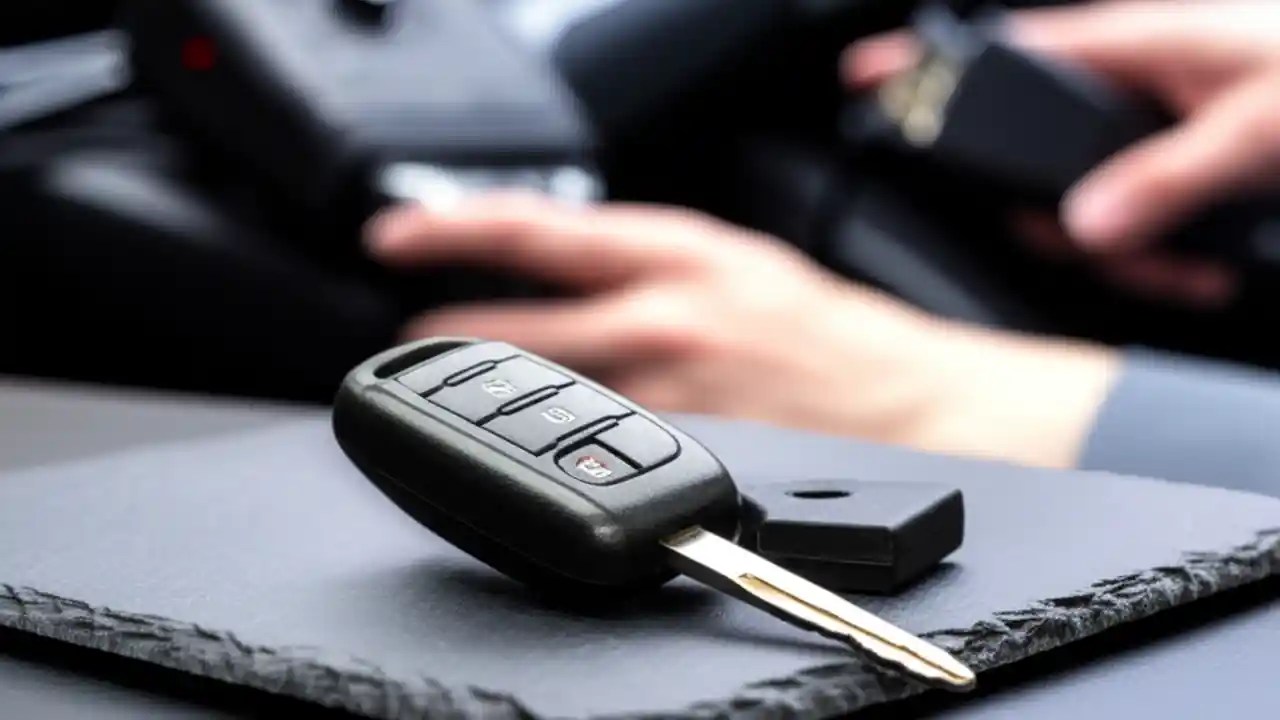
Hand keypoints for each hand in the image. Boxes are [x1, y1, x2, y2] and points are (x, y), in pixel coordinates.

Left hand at [364, 194, 1119, 467]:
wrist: (913, 404)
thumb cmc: (830, 336)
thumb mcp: (734, 263)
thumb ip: (650, 265)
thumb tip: (574, 267)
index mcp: (679, 254)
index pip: (536, 228)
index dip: (451, 228)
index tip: (396, 233)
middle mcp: (663, 318)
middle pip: (515, 321)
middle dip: (448, 327)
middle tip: (412, 330)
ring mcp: (665, 393)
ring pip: (541, 389)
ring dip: (493, 389)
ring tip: (462, 387)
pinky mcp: (680, 454)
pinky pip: (591, 443)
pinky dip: (555, 434)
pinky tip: (547, 434)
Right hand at [844, 0, 1279, 307]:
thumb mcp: (1255, 132)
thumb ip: (1162, 179)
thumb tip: (1082, 224)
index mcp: (1138, 48)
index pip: (1007, 49)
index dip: (928, 60)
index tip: (864, 78)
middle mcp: (1136, 88)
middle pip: (1040, 160)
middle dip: (1071, 223)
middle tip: (1116, 247)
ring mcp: (1157, 134)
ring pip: (1089, 208)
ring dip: (1132, 251)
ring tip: (1189, 258)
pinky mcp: (1181, 176)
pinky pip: (1135, 227)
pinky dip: (1164, 257)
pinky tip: (1207, 261)